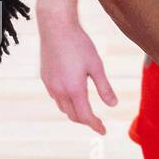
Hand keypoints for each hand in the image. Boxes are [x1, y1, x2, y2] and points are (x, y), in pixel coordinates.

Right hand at [39, 17, 117, 134]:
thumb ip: (104, 87)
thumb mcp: (96, 66)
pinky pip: (56, 97)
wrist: (56, 27)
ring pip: (63, 107)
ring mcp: (50, 85)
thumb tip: (113, 105)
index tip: (103, 131)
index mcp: (74, 89)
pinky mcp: (45, 78)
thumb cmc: (79, 44)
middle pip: (73, 115)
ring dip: (74, 112)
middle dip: (85, 120)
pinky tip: (71, 95)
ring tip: (85, 110)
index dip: (95, 126)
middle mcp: (60, 91)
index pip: (85, 116)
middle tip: (97, 122)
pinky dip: (65, 102)